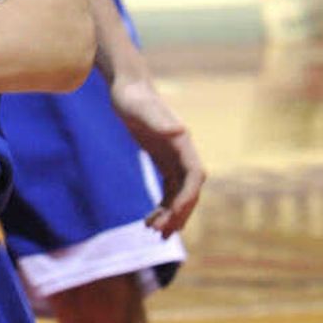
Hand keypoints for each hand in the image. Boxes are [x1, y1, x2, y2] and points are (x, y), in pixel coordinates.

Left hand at [110, 75, 204, 236]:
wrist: (127, 88)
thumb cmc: (132, 97)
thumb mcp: (140, 109)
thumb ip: (159, 120)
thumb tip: (179, 131)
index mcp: (183, 143)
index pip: (195, 176)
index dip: (188, 197)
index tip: (174, 216)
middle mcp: (182, 152)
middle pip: (188, 189)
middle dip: (179, 212)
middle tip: (161, 233)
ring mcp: (173, 157)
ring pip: (178, 193)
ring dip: (170, 214)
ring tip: (154, 231)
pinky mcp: (162, 160)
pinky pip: (168, 188)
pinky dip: (162, 205)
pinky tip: (150, 219)